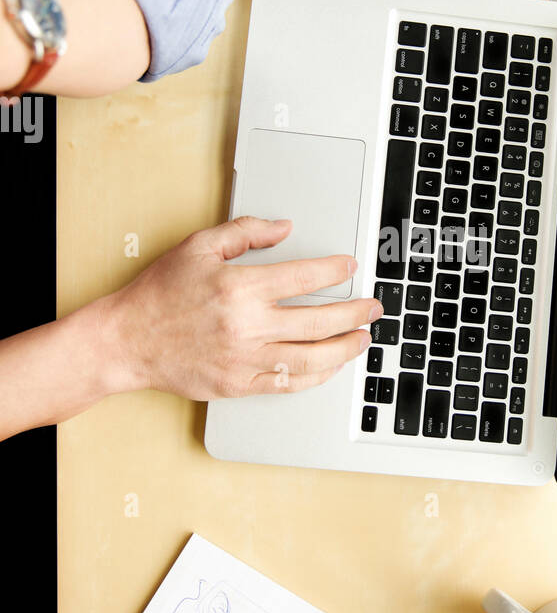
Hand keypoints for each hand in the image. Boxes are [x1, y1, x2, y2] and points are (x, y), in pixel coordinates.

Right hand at [100, 216, 381, 400]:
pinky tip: (330, 365)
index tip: (349, 268)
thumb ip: (245, 233)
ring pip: (312, 358)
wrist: (127, 340)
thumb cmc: (159, 293)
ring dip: (345, 348)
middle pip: (320, 321)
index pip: (304, 277)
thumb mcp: (198, 246)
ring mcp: (245, 360)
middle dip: (355, 313)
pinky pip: (290, 383)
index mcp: (240, 288)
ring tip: (362, 338)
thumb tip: (284, 228)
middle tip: (372, 307)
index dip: (335, 271)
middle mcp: (247, 326)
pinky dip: (317, 375)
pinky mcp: (239, 385)